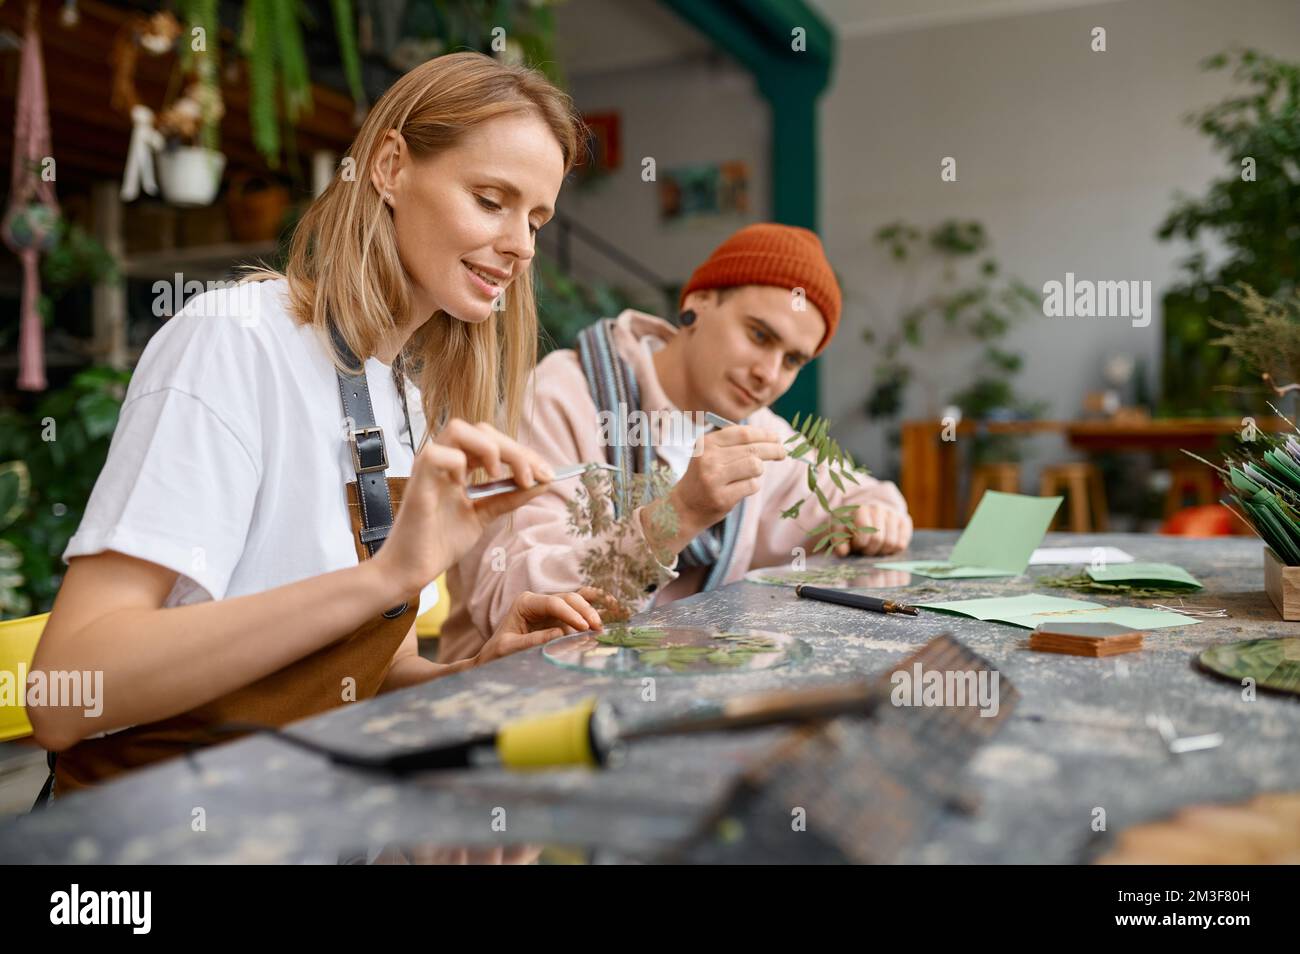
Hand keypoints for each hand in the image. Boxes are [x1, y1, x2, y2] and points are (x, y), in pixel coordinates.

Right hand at [372, 419, 556, 599]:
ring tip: (500, 475)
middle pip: (481, 430)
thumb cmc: (440, 542)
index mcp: (458, 465)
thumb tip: (543, 483)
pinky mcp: (417, 482)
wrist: (413, 570)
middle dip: (515, 450)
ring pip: (458, 429)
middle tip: (534, 476)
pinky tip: (465, 486)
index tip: (548, 474)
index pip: (493, 441)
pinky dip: (458, 464)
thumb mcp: (484, 515)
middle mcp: (443, 460)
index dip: (523, 453)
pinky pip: (436, 455)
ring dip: (489, 448)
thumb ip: (509, 497)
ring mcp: (428, 468)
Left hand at [473, 587, 607, 666]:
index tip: (584, 627)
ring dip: (593, 610)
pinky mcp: (559, 618)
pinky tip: (612, 609)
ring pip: (577, 602)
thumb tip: (560, 632)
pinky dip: (594, 610)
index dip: (570, 614)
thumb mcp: (510, 649)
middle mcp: (539, 601)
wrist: (494, 658)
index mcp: (525, 603)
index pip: (553, 603)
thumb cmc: (497, 653)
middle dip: (585, 611)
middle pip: (569, 598)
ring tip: (610, 620)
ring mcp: (551, 608)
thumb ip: (533, 640)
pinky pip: (579, 611)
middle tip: (598, 628)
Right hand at [659, 425, 785, 549]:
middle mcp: (709, 459)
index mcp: (707, 443)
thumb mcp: (709, 453)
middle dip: (773, 449)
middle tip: (783, 452)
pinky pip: (752, 486)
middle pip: (752, 450)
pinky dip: (752, 485)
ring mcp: (715, 479)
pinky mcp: (722, 497)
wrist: (684, 507)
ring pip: (754, 466)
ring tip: (754, 473)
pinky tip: (743, 487)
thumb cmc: (703, 477)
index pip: (743, 433)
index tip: (776, 437)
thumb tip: (770, 438)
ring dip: (759, 470)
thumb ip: (733, 443)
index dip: (764, 434)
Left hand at [834, 504, 912, 556]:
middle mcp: (877, 508)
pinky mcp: (904, 520)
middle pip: (878, 540)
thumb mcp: (839, 530)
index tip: (855, 543)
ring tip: (874, 545)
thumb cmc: (851, 525)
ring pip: (891, 543)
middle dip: (869, 549)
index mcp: (859, 509)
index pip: (863, 535)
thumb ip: (837, 540)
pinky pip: (901, 544)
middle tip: (865, 546)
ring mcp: (892, 513)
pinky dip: (893, 549)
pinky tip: (885, 544)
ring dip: (881, 550)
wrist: (868, 512)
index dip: (859, 544)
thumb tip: (842, 552)